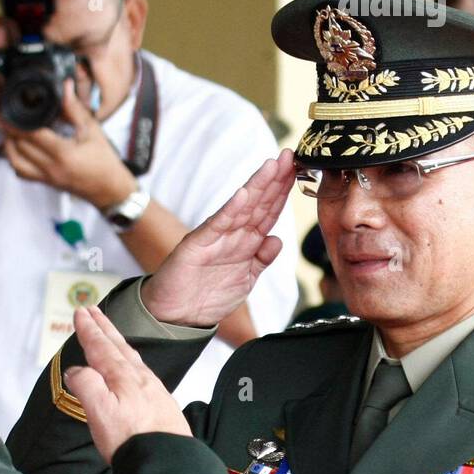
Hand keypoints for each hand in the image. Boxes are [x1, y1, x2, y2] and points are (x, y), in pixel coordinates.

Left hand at [1, 79, 135, 207]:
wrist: (108, 189)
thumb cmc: (103, 160)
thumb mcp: (92, 130)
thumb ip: (75, 108)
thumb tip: (65, 86)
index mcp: (64, 153)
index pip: (33, 135)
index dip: (17, 121)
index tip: (7, 110)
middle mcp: (52, 168)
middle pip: (20, 147)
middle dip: (10, 130)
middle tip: (4, 115)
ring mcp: (47, 177)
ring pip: (16, 162)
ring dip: (8, 146)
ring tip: (7, 130)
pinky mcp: (46, 182)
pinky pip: (22, 173)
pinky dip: (15, 160)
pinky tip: (16, 148)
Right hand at [63, 305, 190, 462]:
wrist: (166, 462)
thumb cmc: (131, 441)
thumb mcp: (99, 411)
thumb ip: (86, 385)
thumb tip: (76, 370)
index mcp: (122, 378)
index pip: (101, 348)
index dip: (89, 330)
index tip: (80, 312)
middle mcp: (140, 379)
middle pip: (118, 346)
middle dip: (104, 327)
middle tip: (92, 310)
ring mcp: (154, 391)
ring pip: (133, 358)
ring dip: (118, 342)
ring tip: (111, 333)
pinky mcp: (162, 405)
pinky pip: (144, 373)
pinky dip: (133, 362)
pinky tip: (135, 369)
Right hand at [140, 151, 292, 327]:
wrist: (176, 317)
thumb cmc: (207, 298)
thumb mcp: (245, 280)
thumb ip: (261, 260)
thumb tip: (277, 240)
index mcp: (246, 243)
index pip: (268, 213)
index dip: (283, 193)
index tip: (298, 171)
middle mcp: (233, 235)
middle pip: (258, 203)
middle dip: (275, 180)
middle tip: (289, 155)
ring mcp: (215, 237)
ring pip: (241, 207)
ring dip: (257, 186)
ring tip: (272, 165)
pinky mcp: (198, 244)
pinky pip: (218, 224)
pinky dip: (231, 210)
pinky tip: (244, 194)